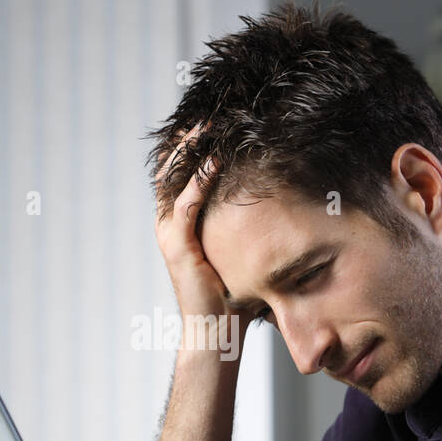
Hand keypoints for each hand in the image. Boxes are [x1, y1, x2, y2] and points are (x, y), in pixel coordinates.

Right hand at [153, 124, 254, 330]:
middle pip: (169, 166)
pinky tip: (217, 159)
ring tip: (211, 123)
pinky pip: (187, 203)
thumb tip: (276, 197)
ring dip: (192, 149)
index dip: (189, 143)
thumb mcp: (236, 248)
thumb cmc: (232, 294)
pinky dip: (200, 179)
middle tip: (210, 110)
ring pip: (174, 178)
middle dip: (188, 137)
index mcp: (175, 220)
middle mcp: (166, 222)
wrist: (216, 330)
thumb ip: (243, 222)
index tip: (211, 118)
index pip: (176, 170)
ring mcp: (168, 233)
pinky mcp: (177, 245)